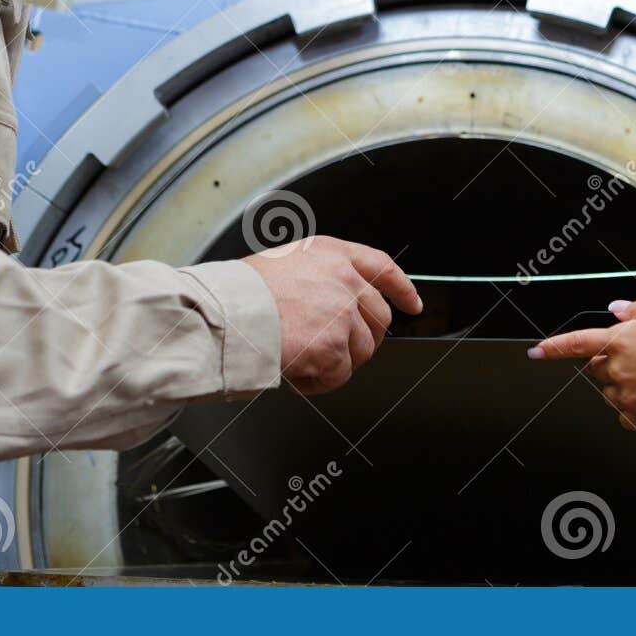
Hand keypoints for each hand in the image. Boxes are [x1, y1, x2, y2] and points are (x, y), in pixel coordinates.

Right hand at [242, 236, 421, 394]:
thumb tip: (331, 301)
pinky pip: (339, 375)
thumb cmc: (238, 293)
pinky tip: (298, 373)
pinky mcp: (334, 346)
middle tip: (336, 351)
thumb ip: (316, 277)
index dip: (401, 289)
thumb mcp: (283, 263)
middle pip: (378, 317)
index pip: (382, 267)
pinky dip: (320, 382)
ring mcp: (342, 312)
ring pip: (361, 350)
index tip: (411, 304)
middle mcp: (343, 279)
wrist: (223, 315)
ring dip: (336, 362)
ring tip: (303, 361)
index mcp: (331, 253)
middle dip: (364, 339)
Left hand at [528, 298, 635, 430]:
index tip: (536, 351)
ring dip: (624, 385)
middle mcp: (619, 370)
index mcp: (621, 340)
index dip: (553, 347)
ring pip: (612, 392)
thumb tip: (617, 310)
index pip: (577, 343)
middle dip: (612, 361)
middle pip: (598, 368)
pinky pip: (626, 416)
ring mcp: (629, 397)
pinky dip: (635, 408)